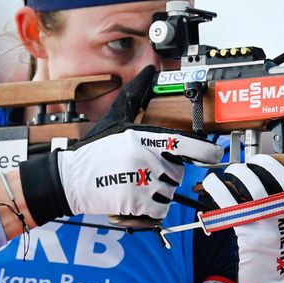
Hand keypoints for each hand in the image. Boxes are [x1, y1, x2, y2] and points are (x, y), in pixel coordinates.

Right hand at [19, 65, 221, 223]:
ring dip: (157, 194)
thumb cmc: (95, 149)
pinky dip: (151, 211)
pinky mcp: (137, 203)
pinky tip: (135, 202)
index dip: (205, 151)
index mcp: (145, 137)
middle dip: (165, 175)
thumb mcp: (116, 118)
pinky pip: (159, 211)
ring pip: (169, 193)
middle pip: (178, 172)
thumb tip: (148, 70)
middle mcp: (147, 158)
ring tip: (134, 185)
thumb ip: (136, 96)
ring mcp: (143, 181)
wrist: (69, 179)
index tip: (214, 154)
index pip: (186, 144)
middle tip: (141, 172)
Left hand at [202, 154, 283, 282]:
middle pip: (282, 177)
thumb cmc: (282, 257)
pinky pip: (231, 203)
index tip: (277, 159)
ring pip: (255, 186)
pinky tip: (212, 183)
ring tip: (233, 171)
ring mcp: (272, 225)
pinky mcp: (251, 235)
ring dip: (239, 172)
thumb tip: (266, 178)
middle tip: (253, 162)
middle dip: (264, 162)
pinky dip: (218, 189)